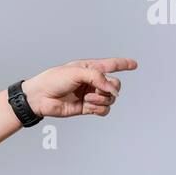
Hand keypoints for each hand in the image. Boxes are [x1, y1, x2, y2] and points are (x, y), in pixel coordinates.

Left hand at [21, 58, 138, 118]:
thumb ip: (98, 78)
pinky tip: (88, 105)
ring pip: (110, 99)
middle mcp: (92, 81)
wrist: (41, 97)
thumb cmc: (54, 80)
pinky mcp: (87, 108)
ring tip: (87, 98)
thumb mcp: (77, 72)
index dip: (124, 64)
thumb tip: (113, 90)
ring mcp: (91, 95)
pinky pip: (104, 110)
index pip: (111, 65)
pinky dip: (99, 108)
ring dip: (102, 99)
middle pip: (115, 85)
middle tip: (98, 90)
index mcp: (90, 68)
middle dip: (110, 88)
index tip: (134, 64)